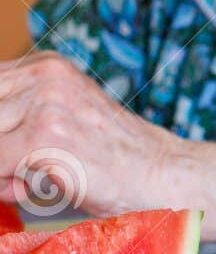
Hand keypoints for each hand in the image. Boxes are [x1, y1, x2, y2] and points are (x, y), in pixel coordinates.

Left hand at [0, 53, 193, 218]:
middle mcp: (45, 74)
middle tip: (14, 167)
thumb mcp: (63, 118)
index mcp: (48, 65)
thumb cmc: (113, 158)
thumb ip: (17, 118)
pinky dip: (2, 185)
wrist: (161, 175)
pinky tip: (29, 188)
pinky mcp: (44, 136)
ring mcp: (45, 103)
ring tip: (25, 179)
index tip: (9, 147)